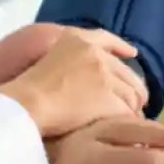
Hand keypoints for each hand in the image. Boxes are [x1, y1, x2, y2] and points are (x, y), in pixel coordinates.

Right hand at [0, 29, 147, 137]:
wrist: (28, 102)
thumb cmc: (27, 89)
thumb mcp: (46, 59)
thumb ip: (67, 59)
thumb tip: (85, 77)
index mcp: (76, 40)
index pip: (105, 37)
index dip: (121, 46)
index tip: (132, 52)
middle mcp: (93, 53)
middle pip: (126, 70)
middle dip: (133, 87)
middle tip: (136, 102)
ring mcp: (102, 73)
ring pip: (131, 91)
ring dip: (132, 106)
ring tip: (131, 117)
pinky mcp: (107, 95)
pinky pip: (126, 109)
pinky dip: (127, 118)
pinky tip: (124, 125)